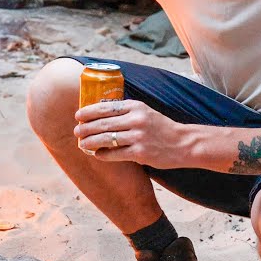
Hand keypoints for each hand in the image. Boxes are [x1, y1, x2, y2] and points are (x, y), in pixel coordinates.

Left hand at [74, 99, 191, 168]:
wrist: (183, 143)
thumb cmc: (161, 127)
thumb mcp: (145, 112)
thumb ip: (126, 112)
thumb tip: (99, 115)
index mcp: (135, 106)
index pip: (106, 107)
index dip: (88, 112)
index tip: (78, 116)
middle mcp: (136, 119)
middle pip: (102, 123)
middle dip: (85, 128)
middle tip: (76, 132)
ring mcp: (138, 136)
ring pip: (106, 139)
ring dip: (90, 142)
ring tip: (82, 144)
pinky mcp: (140, 152)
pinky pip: (115, 154)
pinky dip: (103, 154)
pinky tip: (97, 154)